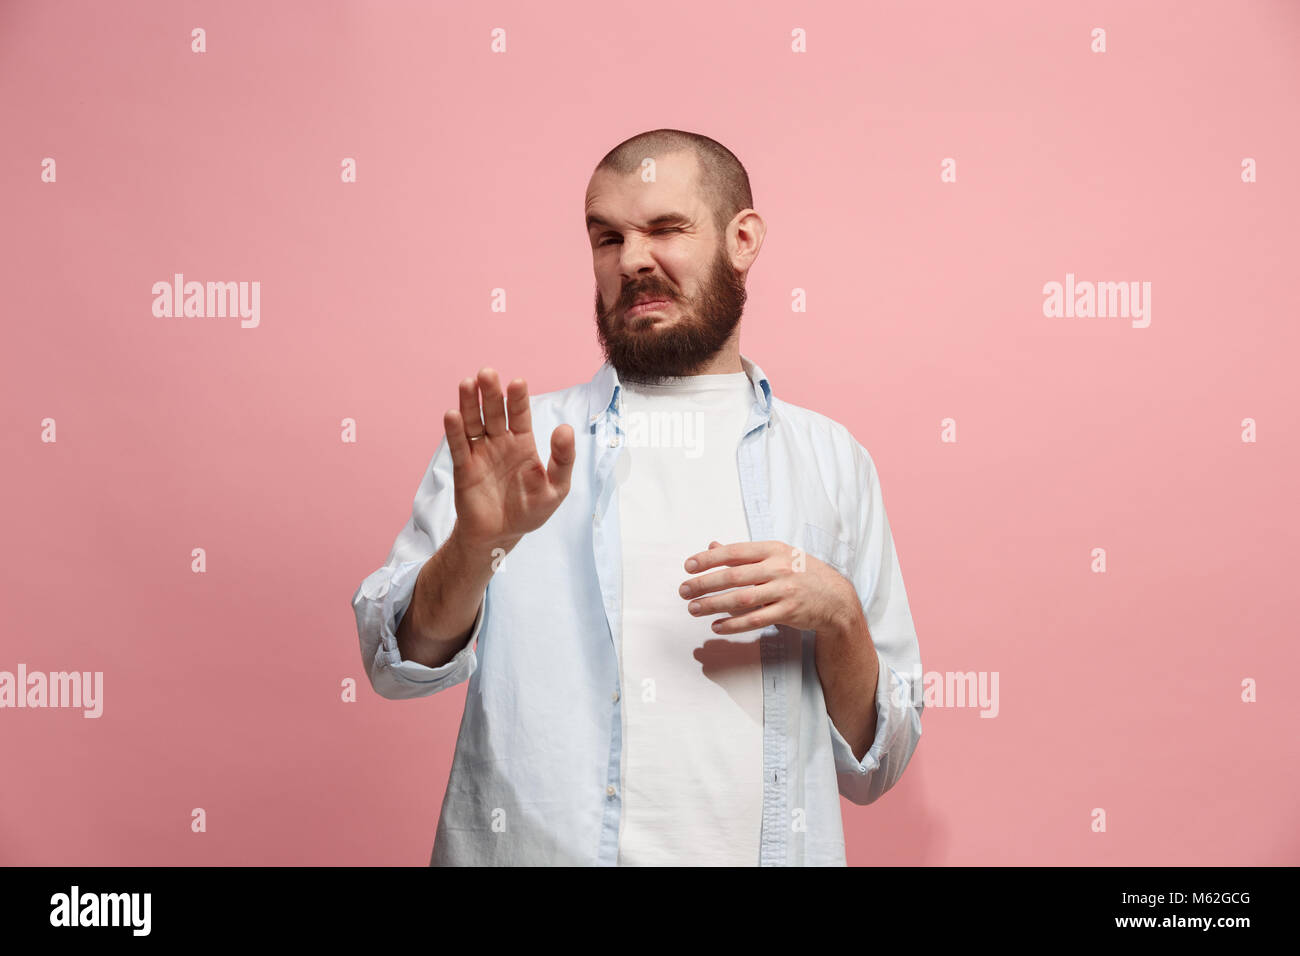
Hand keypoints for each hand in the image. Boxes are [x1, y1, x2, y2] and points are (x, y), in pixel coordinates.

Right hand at [444, 368, 574, 548]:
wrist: (501, 535)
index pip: (520, 415)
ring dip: (470, 404)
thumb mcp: (556, 489)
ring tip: (467, 383)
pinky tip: (452, 414)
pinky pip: (459, 447)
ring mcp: (480, 453)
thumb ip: (563, 459)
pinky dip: (455, 432)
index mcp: (523, 442)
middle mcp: (500, 442)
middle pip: (494, 412)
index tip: (517, 382)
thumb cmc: (530, 510)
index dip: (517, 399)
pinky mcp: (464, 468)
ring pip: (474, 423)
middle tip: (487, 373)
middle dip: (491, 393)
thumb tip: (565, 428)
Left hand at [678, 539, 856, 635]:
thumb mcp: (777, 556)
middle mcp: (778, 568)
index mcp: (773, 550)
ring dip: (713, 604)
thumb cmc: (801, 573)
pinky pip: (755, 619)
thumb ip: (744, 554)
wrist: (835, 597)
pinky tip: (717, 626)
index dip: (709, 559)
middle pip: (734, 576)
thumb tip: (712, 546)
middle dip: (704, 584)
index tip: (688, 566)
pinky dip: (733, 624)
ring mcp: (784, 590)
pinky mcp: (788, 612)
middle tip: (684, 590)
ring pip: (741, 599)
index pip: (734, 552)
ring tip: (694, 608)